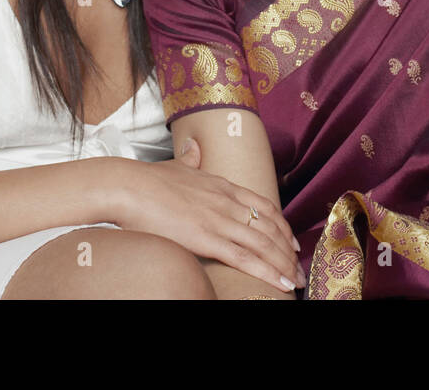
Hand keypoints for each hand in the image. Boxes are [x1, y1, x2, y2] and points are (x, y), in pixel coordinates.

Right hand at [108, 139, 305, 292]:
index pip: (264, 205)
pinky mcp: (207, 239)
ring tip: (296, 280)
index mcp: (223, 185)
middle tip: (299, 267)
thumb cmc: (148, 179)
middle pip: (270, 227)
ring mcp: (219, 220)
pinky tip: (281, 282)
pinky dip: (268, 272)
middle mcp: (228, 202)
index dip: (282, 225)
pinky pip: (245, 258)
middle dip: (288, 250)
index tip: (291, 240)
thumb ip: (191, 159)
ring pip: (264, 244)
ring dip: (284, 264)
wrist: (129, 186)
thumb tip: (193, 147)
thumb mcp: (178, 165)